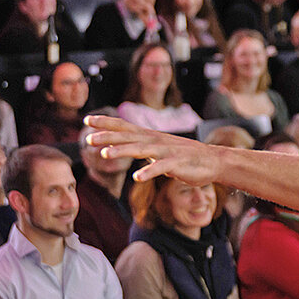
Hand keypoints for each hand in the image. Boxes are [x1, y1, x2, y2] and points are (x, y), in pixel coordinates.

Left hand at [85, 115, 220, 184]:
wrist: (212, 161)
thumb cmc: (183, 156)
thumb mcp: (159, 149)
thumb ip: (142, 147)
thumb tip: (124, 146)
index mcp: (149, 137)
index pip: (124, 126)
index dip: (105, 123)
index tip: (87, 121)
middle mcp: (155, 140)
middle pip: (127, 136)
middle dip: (107, 136)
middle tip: (87, 139)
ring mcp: (166, 151)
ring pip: (140, 150)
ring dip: (122, 151)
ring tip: (105, 154)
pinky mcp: (176, 164)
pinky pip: (160, 168)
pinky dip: (148, 172)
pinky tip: (137, 178)